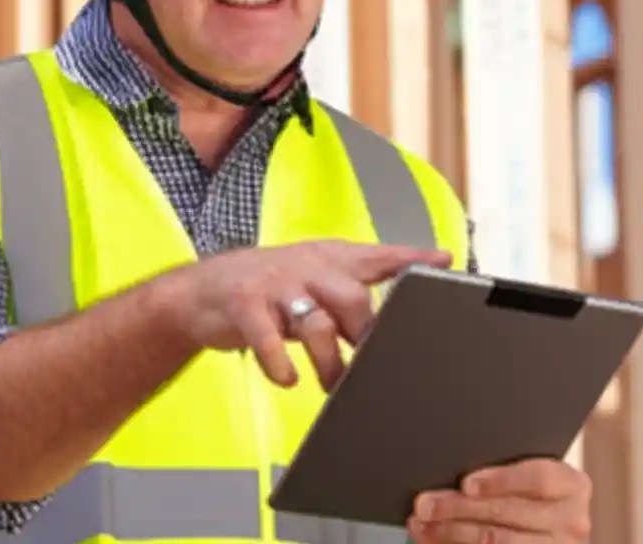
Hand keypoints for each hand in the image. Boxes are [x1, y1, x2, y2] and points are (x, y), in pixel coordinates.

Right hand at [170, 240, 451, 389]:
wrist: (199, 291)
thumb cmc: (268, 290)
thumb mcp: (312, 281)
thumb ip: (352, 293)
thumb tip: (394, 323)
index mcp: (326, 259)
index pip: (375, 255)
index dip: (410, 257)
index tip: (443, 261)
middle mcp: (304, 265)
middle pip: (352, 297)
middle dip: (367, 336)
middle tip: (375, 366)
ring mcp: (273, 283)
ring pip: (316, 322)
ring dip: (330, 361)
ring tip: (334, 385)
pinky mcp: (243, 305)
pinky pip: (268, 337)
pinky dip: (280, 363)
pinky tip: (288, 378)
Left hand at [406, 459, 591, 542]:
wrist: (549, 528)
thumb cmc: (532, 493)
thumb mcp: (530, 477)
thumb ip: (504, 470)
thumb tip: (456, 474)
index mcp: (572, 485)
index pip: (539, 477)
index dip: (501, 479)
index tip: (466, 483)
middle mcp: (572, 521)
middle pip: (510, 512)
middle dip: (459, 507)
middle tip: (425, 503)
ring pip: (497, 541)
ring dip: (451, 532)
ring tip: (421, 523)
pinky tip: (433, 539)